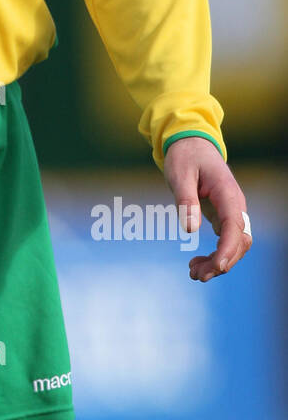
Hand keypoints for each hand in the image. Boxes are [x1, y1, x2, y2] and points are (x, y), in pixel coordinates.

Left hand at [163, 137, 251, 281]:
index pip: (235, 227)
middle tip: (196, 275)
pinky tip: (196, 263)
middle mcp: (235, 205)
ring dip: (219, 263)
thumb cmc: (185, 156)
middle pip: (239, 241)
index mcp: (227, 193)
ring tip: (194, 273)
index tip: (216, 267)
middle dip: (222, 262)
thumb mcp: (180, 174)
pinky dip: (215, 255)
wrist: (191, 143)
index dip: (228, 249)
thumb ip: (186, 200)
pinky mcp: (223, 216)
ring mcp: (231, 211)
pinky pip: (226, 241)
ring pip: (235, 245)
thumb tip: (191, 229)